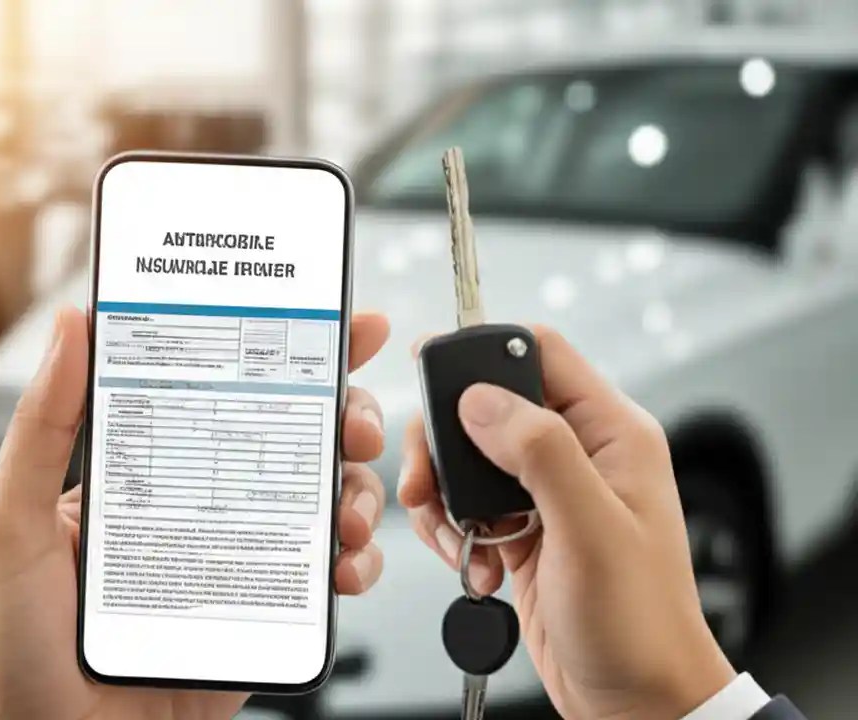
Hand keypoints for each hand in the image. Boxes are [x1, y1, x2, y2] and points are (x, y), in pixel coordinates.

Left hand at [0, 306, 390, 719]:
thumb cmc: (17, 638)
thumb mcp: (12, 519)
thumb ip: (41, 425)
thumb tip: (70, 327)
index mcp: (149, 466)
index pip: (222, 386)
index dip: (287, 351)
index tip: (338, 324)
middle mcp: (201, 501)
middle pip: (294, 435)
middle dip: (346, 415)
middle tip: (357, 424)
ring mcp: (235, 555)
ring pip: (323, 498)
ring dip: (358, 490)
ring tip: (350, 513)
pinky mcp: (261, 610)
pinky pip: (325, 573)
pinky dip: (355, 561)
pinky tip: (345, 565)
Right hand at [399, 327, 734, 719]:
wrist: (635, 701)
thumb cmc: (640, 625)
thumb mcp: (591, 531)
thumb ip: (539, 454)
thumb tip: (482, 399)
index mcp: (613, 435)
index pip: (542, 354)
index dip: (486, 354)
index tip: (436, 373)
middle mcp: (580, 455)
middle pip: (488, 404)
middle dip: (445, 439)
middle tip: (427, 477)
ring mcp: (548, 494)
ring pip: (468, 455)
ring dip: (443, 490)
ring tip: (451, 530)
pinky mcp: (523, 529)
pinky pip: (467, 504)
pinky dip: (451, 527)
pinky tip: (471, 558)